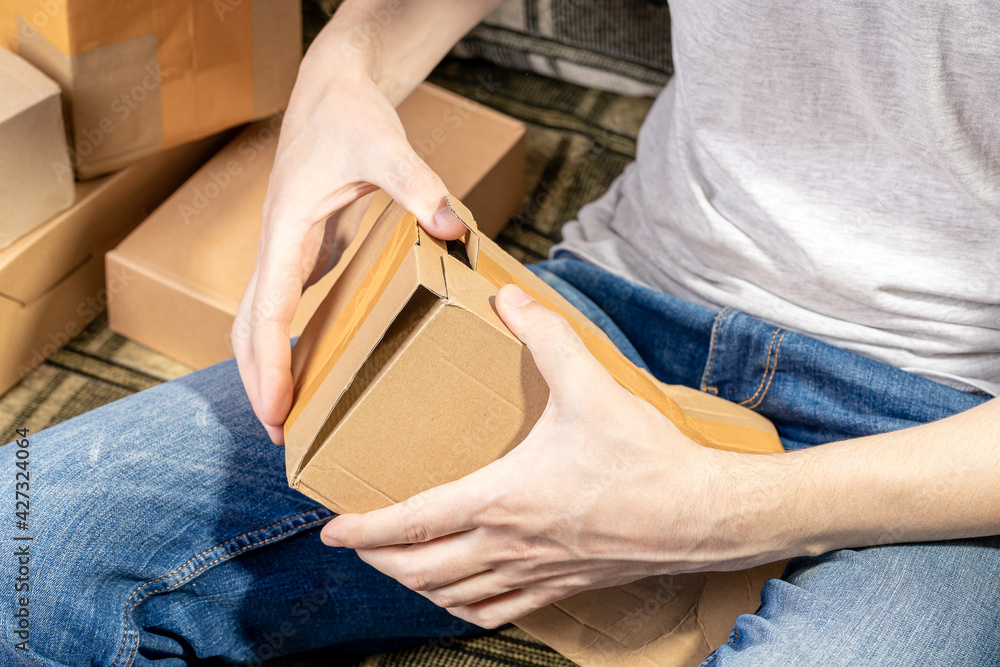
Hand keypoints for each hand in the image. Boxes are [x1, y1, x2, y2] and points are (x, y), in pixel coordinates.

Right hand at [232, 59, 466, 443]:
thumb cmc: (350, 117)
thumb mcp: (386, 147)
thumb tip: (454, 227)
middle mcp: (275, 248)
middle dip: (259, 382)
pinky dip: (287, 345)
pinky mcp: (302, 252)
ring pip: (258, 322)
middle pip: (248, 329)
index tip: (276, 413)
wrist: (332, 91)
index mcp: (284, 231)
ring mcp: (285, 252)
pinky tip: (314, 367)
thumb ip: (417, 185)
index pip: (265, 314)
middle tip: (281, 436)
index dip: (268, 367)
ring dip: (267, 368)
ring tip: (290, 416)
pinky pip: (282, 309)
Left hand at [320, 285, 760, 628]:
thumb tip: (508, 297)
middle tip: (356, 543)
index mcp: (503, 497)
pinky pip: (496, 610)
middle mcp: (509, 543)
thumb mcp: (590, 385)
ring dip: (414, 585)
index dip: (365, 529)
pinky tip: (458, 596)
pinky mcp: (560, 586)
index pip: (413, 522)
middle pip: (420, 569)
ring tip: (396, 566)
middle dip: (378, 560)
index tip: (332, 529)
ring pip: (452, 595)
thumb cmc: (644, 457)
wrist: (701, 514)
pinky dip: (463, 607)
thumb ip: (544, 335)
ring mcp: (534, 572)